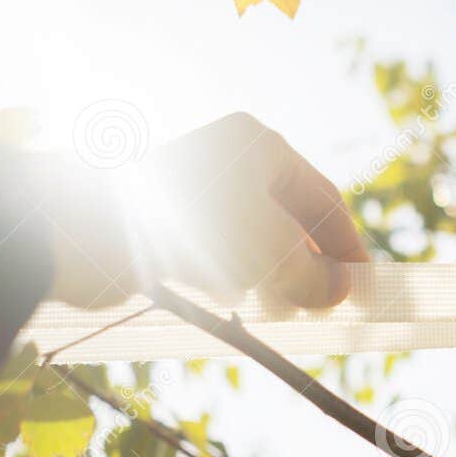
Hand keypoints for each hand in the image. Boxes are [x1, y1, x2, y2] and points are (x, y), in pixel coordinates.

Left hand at [44, 113, 368, 308]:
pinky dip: (238, 277)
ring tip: (284, 309)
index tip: (363, 284)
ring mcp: (199, 191)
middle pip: (289, 218)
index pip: (322, 197)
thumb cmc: (194, 226)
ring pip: (255, 239)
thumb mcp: (273, 253)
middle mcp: (230, 162)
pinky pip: (221, 252)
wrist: (91, 231)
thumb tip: (341, 291)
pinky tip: (238, 299)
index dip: (346, 244)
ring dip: (275, 276)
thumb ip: (314, 274)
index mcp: (260, 147)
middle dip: (310, 263)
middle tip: (324, 304)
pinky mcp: (170, 223)